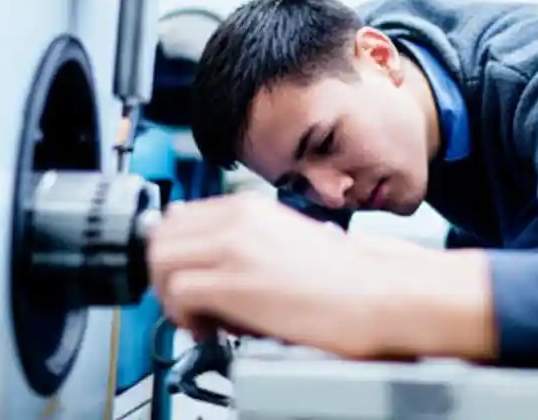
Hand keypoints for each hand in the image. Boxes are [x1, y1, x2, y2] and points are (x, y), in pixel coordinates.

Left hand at [147, 193, 393, 357]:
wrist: (377, 293)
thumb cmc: (345, 278)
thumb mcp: (286, 243)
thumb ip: (245, 243)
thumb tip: (206, 262)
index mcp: (250, 207)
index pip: (178, 218)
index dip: (175, 254)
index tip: (184, 278)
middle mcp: (238, 218)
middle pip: (161, 236)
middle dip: (165, 275)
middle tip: (189, 304)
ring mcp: (235, 247)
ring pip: (160, 260)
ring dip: (170, 297)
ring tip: (202, 319)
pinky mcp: (237, 282)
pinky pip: (177, 293)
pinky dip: (184, 317)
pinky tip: (212, 329)